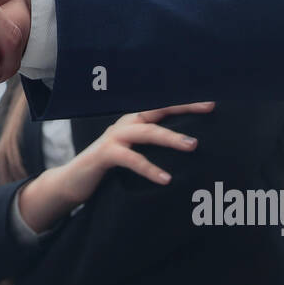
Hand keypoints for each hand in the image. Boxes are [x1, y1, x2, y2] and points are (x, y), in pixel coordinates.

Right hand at [16, 103, 214, 232]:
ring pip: (147, 132)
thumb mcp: (133, 154)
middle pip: (157, 111)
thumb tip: (188, 152)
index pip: (163, 107)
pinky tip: (166, 179)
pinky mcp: (105, 155)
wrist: (72, 182)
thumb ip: (152, 148)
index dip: (186, 102)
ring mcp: (114, 138)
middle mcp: (125, 124)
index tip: (211, 102)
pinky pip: (131, 159)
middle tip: (209, 109)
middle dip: (184, 109)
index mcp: (134, 122)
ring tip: (193, 145)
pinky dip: (149, 168)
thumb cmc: (108, 169)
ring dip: (170, 137)